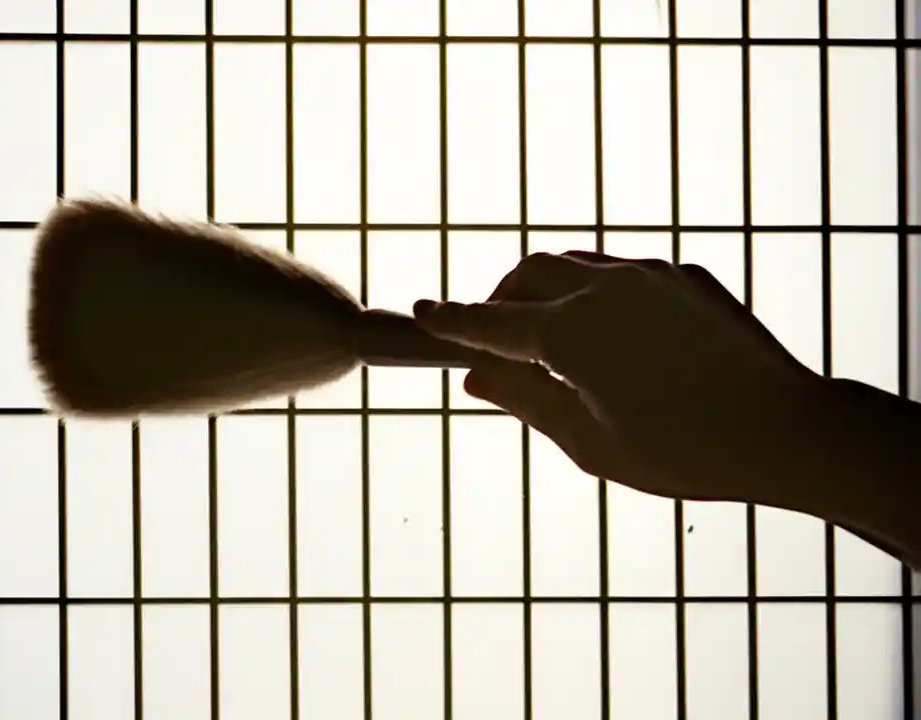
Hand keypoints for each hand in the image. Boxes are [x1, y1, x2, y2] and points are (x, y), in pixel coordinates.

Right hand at [413, 251, 827, 506]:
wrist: (786, 430)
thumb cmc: (684, 451)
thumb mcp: (589, 441)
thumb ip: (526, 400)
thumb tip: (477, 377)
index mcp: (570, 335)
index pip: (489, 323)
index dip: (451, 321)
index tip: (421, 313)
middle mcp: (603, 290)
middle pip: (527, 275)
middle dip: (500, 300)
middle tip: (496, 339)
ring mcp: (648, 276)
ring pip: (573, 264)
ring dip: (545, 289)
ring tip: (550, 333)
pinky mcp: (685, 277)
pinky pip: (619, 271)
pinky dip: (593, 291)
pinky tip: (610, 332)